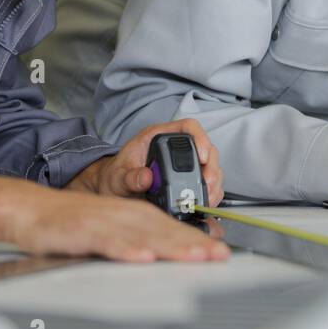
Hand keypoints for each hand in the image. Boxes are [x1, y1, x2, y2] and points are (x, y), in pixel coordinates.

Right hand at [0, 174, 230, 262]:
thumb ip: (137, 236)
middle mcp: (122, 214)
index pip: (170, 227)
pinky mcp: (83, 231)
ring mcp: (104, 222)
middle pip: (163, 229)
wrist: (31, 210)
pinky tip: (142, 257)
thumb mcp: (111, 226)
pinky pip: (108, 241)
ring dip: (169, 246)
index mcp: (131, 213)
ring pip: (141, 234)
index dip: (195, 240)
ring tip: (193, 256)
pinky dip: (126, 249)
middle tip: (217, 255)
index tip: (219, 253)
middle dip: (192, 243)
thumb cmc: (72, 222)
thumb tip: (166, 252)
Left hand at [67, 119, 224, 206]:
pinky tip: (206, 201)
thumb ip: (130, 177)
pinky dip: (211, 192)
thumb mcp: (118, 177)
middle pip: (206, 148)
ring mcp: (184, 164)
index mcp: (159, 137)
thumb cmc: (115, 176)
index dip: (200, 138)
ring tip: (208, 196)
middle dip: (211, 166)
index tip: (202, 156)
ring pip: (211, 166)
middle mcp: (175, 148)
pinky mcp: (187, 180)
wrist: (113, 189)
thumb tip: (147, 177)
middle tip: (208, 182)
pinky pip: (208, 183)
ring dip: (214, 181)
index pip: (188, 127)